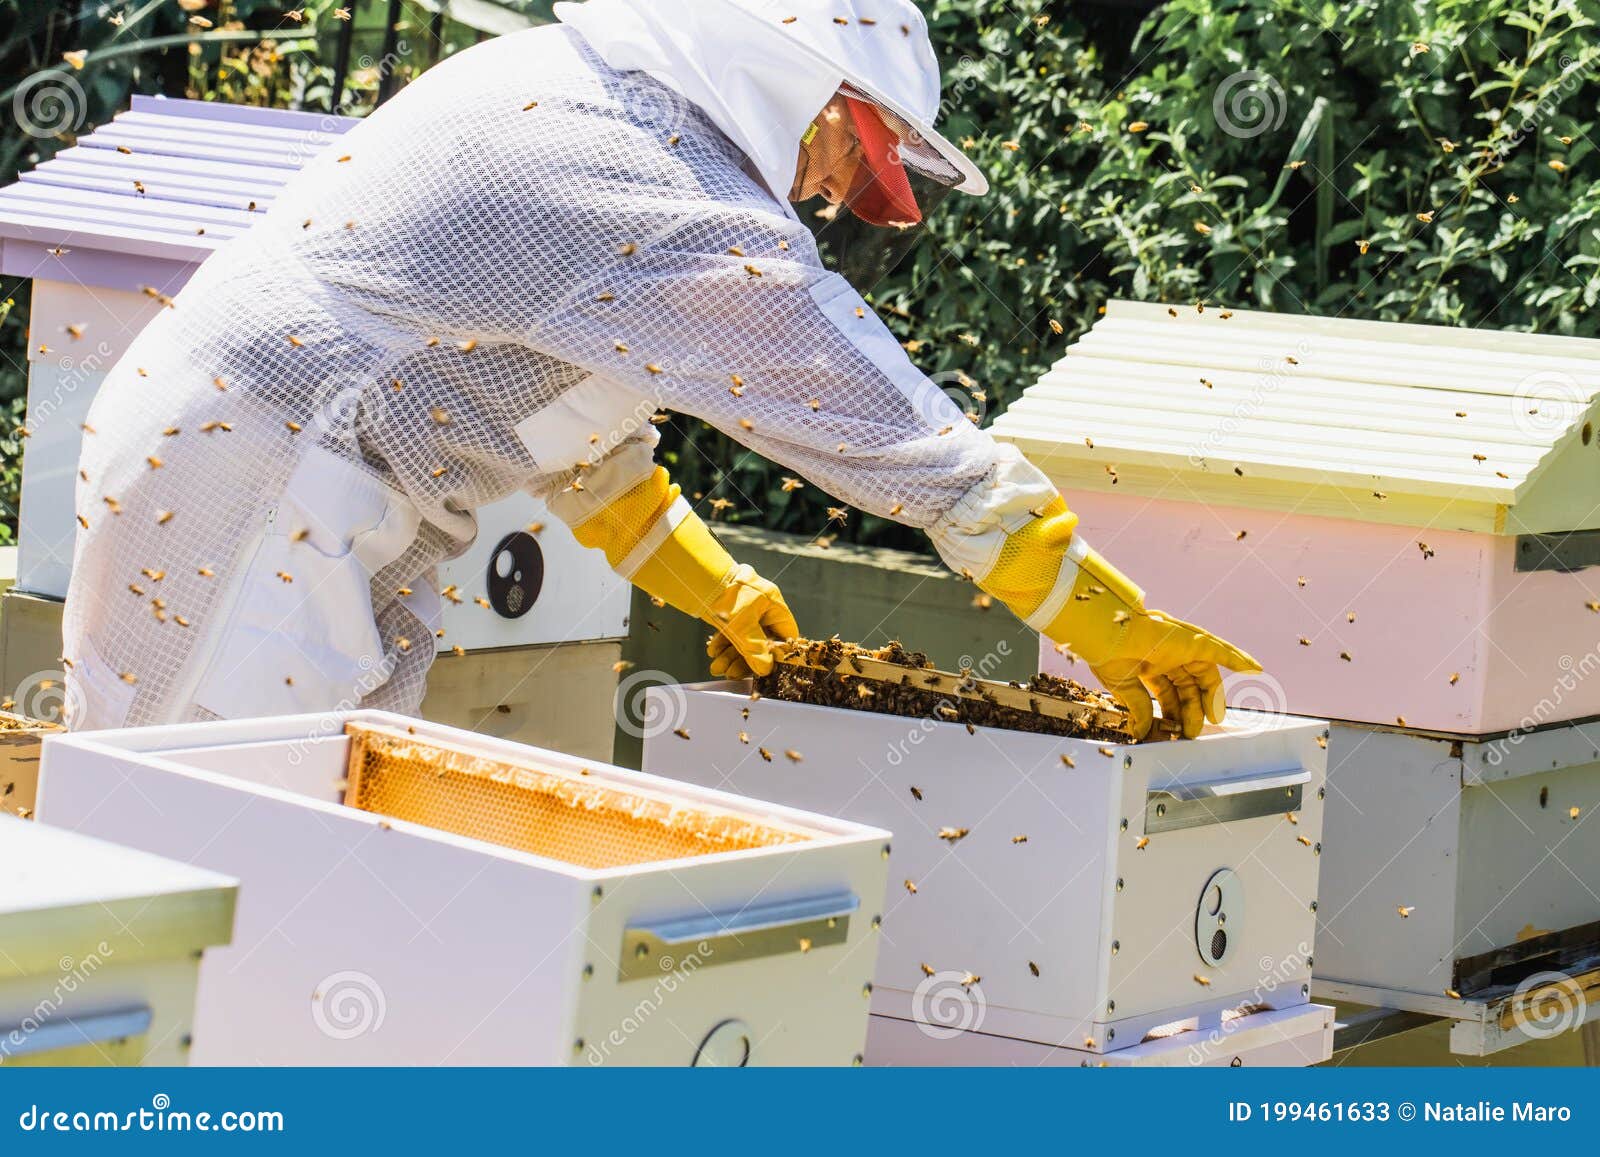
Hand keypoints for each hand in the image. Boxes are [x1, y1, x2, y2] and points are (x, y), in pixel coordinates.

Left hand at [704, 565, 799, 677]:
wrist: (695, 576)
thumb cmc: (724, 596)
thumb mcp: (742, 627)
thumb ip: (756, 650)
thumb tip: (766, 670)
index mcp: (773, 605)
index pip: (786, 634)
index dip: (778, 653)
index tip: (767, 668)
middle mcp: (762, 606)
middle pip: (762, 640)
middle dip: (745, 659)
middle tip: (732, 672)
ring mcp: (745, 607)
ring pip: (744, 637)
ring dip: (731, 654)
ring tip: (717, 666)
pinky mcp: (730, 609)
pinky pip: (732, 631)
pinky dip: (723, 643)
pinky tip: (712, 652)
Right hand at [1043, 548, 1259, 738]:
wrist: (1107, 635)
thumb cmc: (1108, 654)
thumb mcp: (1126, 688)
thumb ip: (1140, 708)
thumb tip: (1142, 731)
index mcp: (1149, 663)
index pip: (1168, 690)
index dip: (1174, 710)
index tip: (1175, 729)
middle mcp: (1167, 654)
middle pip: (1188, 685)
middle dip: (1192, 709)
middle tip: (1193, 731)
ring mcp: (1181, 647)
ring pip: (1205, 672)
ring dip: (1212, 696)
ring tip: (1217, 717)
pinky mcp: (1193, 641)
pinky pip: (1222, 651)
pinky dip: (1239, 659)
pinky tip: (1255, 670)